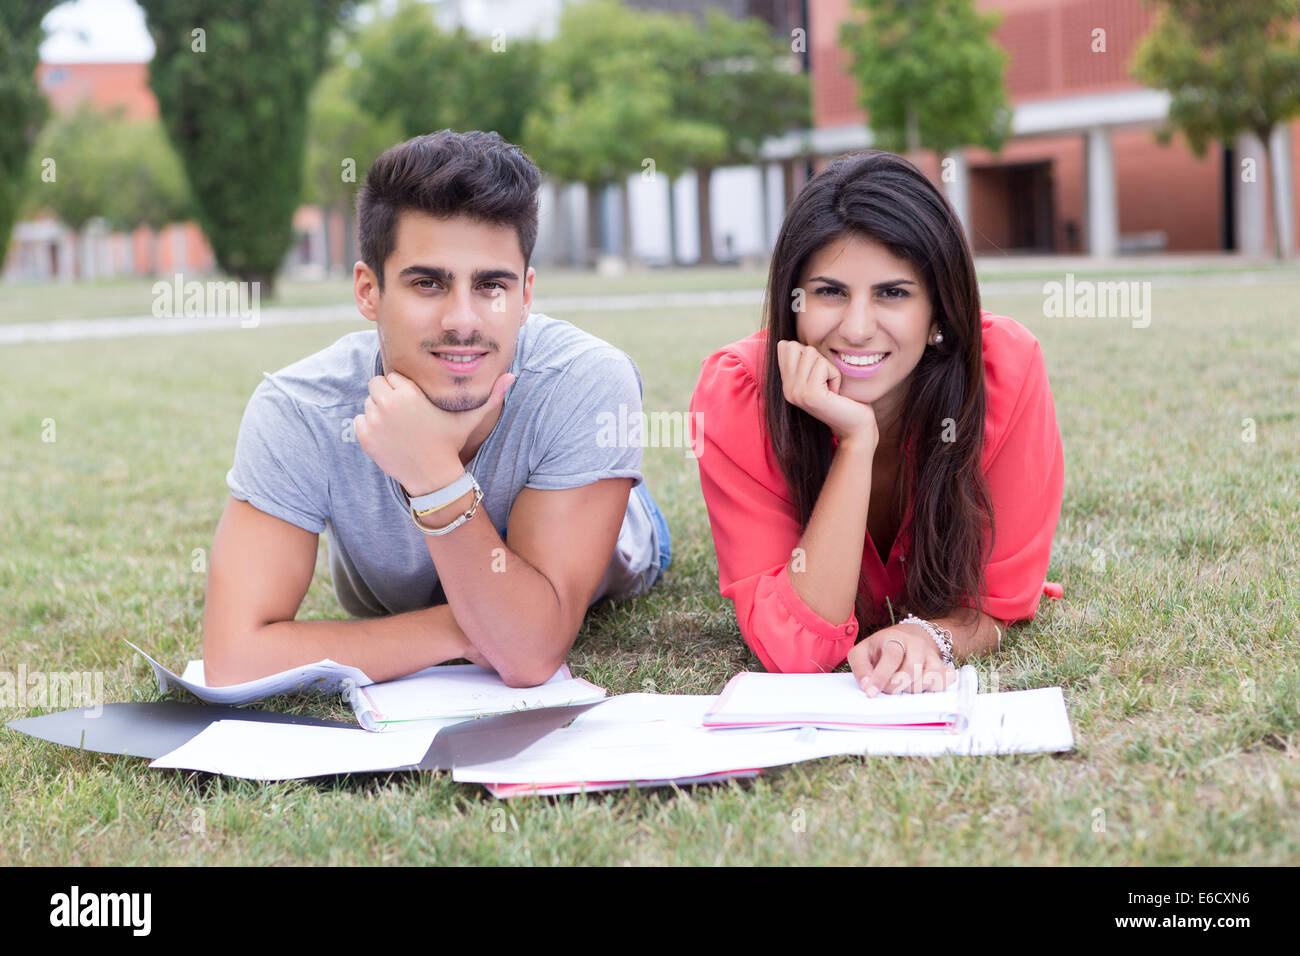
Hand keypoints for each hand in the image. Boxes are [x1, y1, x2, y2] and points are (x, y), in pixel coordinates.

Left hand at [353, 369, 512, 493]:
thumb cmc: (449, 444)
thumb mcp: (470, 419)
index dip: (404, 390)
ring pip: (368, 403)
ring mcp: (374, 419)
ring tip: (399, 429)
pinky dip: (369, 428)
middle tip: (404, 416)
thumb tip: (512, 376)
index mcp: (410, 392)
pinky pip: (359, 420)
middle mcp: (389, 402)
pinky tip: (389, 438)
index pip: (394, 376)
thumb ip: (491, 396)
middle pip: (376, 385)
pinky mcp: (364, 435)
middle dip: (387, 396)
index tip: (415, 405)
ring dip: (378, 412)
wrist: (432, 476)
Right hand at [776, 340, 878, 447]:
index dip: (809, 353)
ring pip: (809, 353)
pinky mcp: (810, 395)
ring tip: (831, 387)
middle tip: (826, 381)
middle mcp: (787, 389)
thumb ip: (804, 361)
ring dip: (828, 367)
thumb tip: (787, 342)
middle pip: (796, 346)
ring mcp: (796, 393)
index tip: (819, 375)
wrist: (855, 427)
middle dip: (818, 358)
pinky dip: (835, 375)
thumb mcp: (820, 375)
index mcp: (786, 384)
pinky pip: (823, 366)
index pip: (785, 346)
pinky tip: (835, 392)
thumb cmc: (844, 398)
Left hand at [847, 622, 956, 695]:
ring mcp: (932, 655)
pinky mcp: (943, 667)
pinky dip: (932, 689)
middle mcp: (916, 644)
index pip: (892, 656)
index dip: (881, 676)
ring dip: (913, 688)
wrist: (908, 637)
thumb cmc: (881, 649)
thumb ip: (861, 668)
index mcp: (894, 638)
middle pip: (911, 670)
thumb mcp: (863, 652)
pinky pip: (942, 683)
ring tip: (903, 684)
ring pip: (929, 679)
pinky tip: (920, 685)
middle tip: (888, 688)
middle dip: (896, 686)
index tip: (871, 693)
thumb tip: (867, 687)